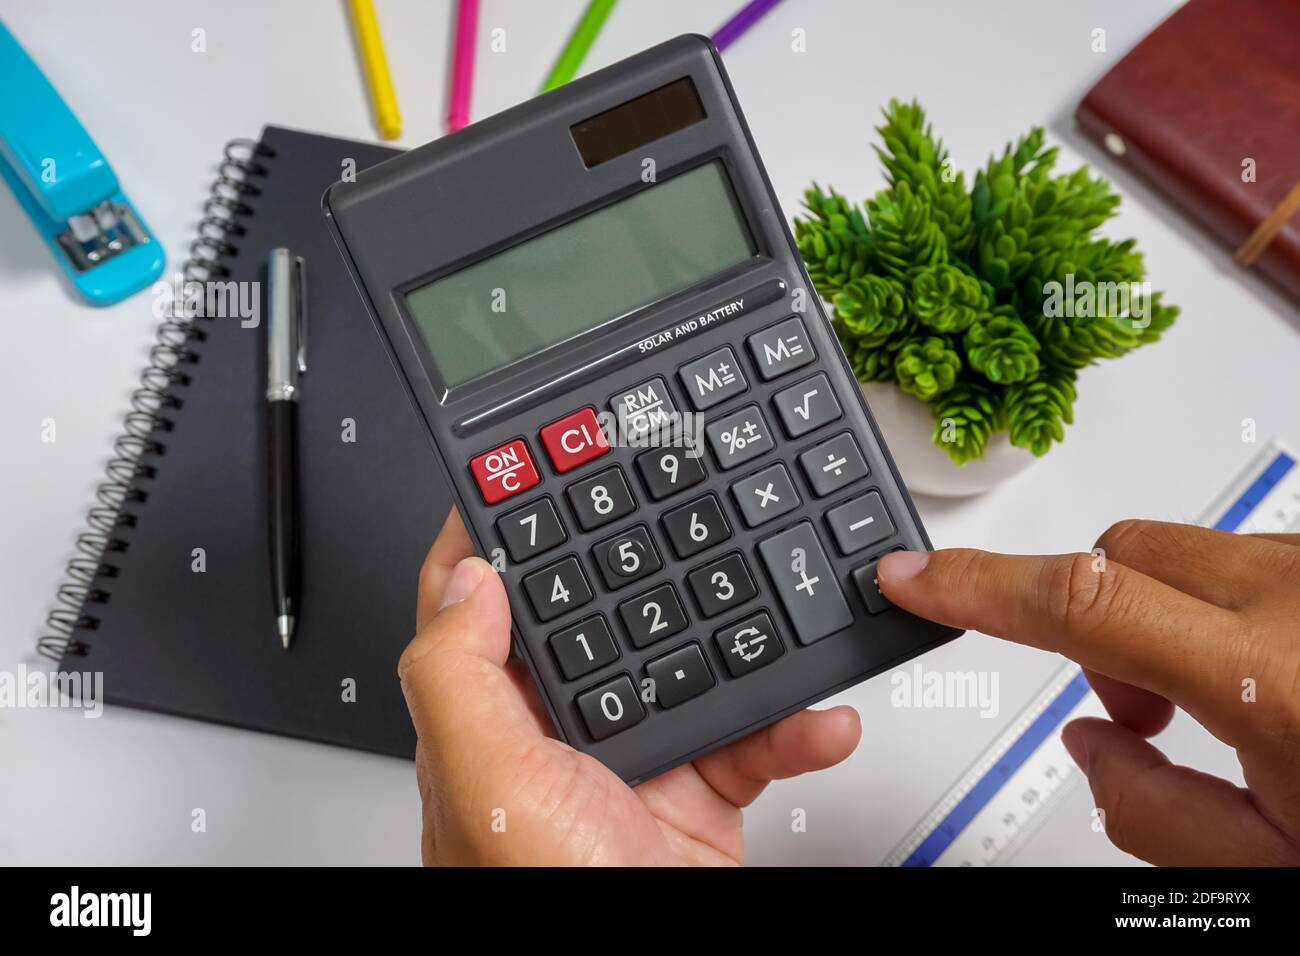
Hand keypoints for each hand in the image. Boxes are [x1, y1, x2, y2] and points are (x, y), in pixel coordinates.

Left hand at [398, 510, 860, 865]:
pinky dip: (797, 721)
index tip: (534, 466)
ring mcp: (634, 758)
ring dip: (744, 633)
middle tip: (680, 499)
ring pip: (692, 658)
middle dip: (645, 556)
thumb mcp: (488, 782)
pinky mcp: (702, 790)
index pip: (482, 601)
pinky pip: (758, 733)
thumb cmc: (549, 903)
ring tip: (782, 600)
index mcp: (495, 719)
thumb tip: (467, 576)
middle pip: (602, 608)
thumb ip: (459, 676)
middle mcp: (560, 731)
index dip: (503, 529)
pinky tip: (815, 714)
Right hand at [878, 520, 1299, 865]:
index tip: (913, 579)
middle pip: (1118, 558)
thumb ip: (1157, 812)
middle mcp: (1297, 596)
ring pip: (1180, 556)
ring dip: (1161, 619)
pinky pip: (1241, 560)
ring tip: (1220, 706)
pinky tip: (1261, 676)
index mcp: (1270, 677)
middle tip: (1140, 714)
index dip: (978, 585)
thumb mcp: (1274, 864)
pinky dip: (1219, 610)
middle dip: (1087, 625)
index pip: (1080, 601)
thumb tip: (1091, 746)